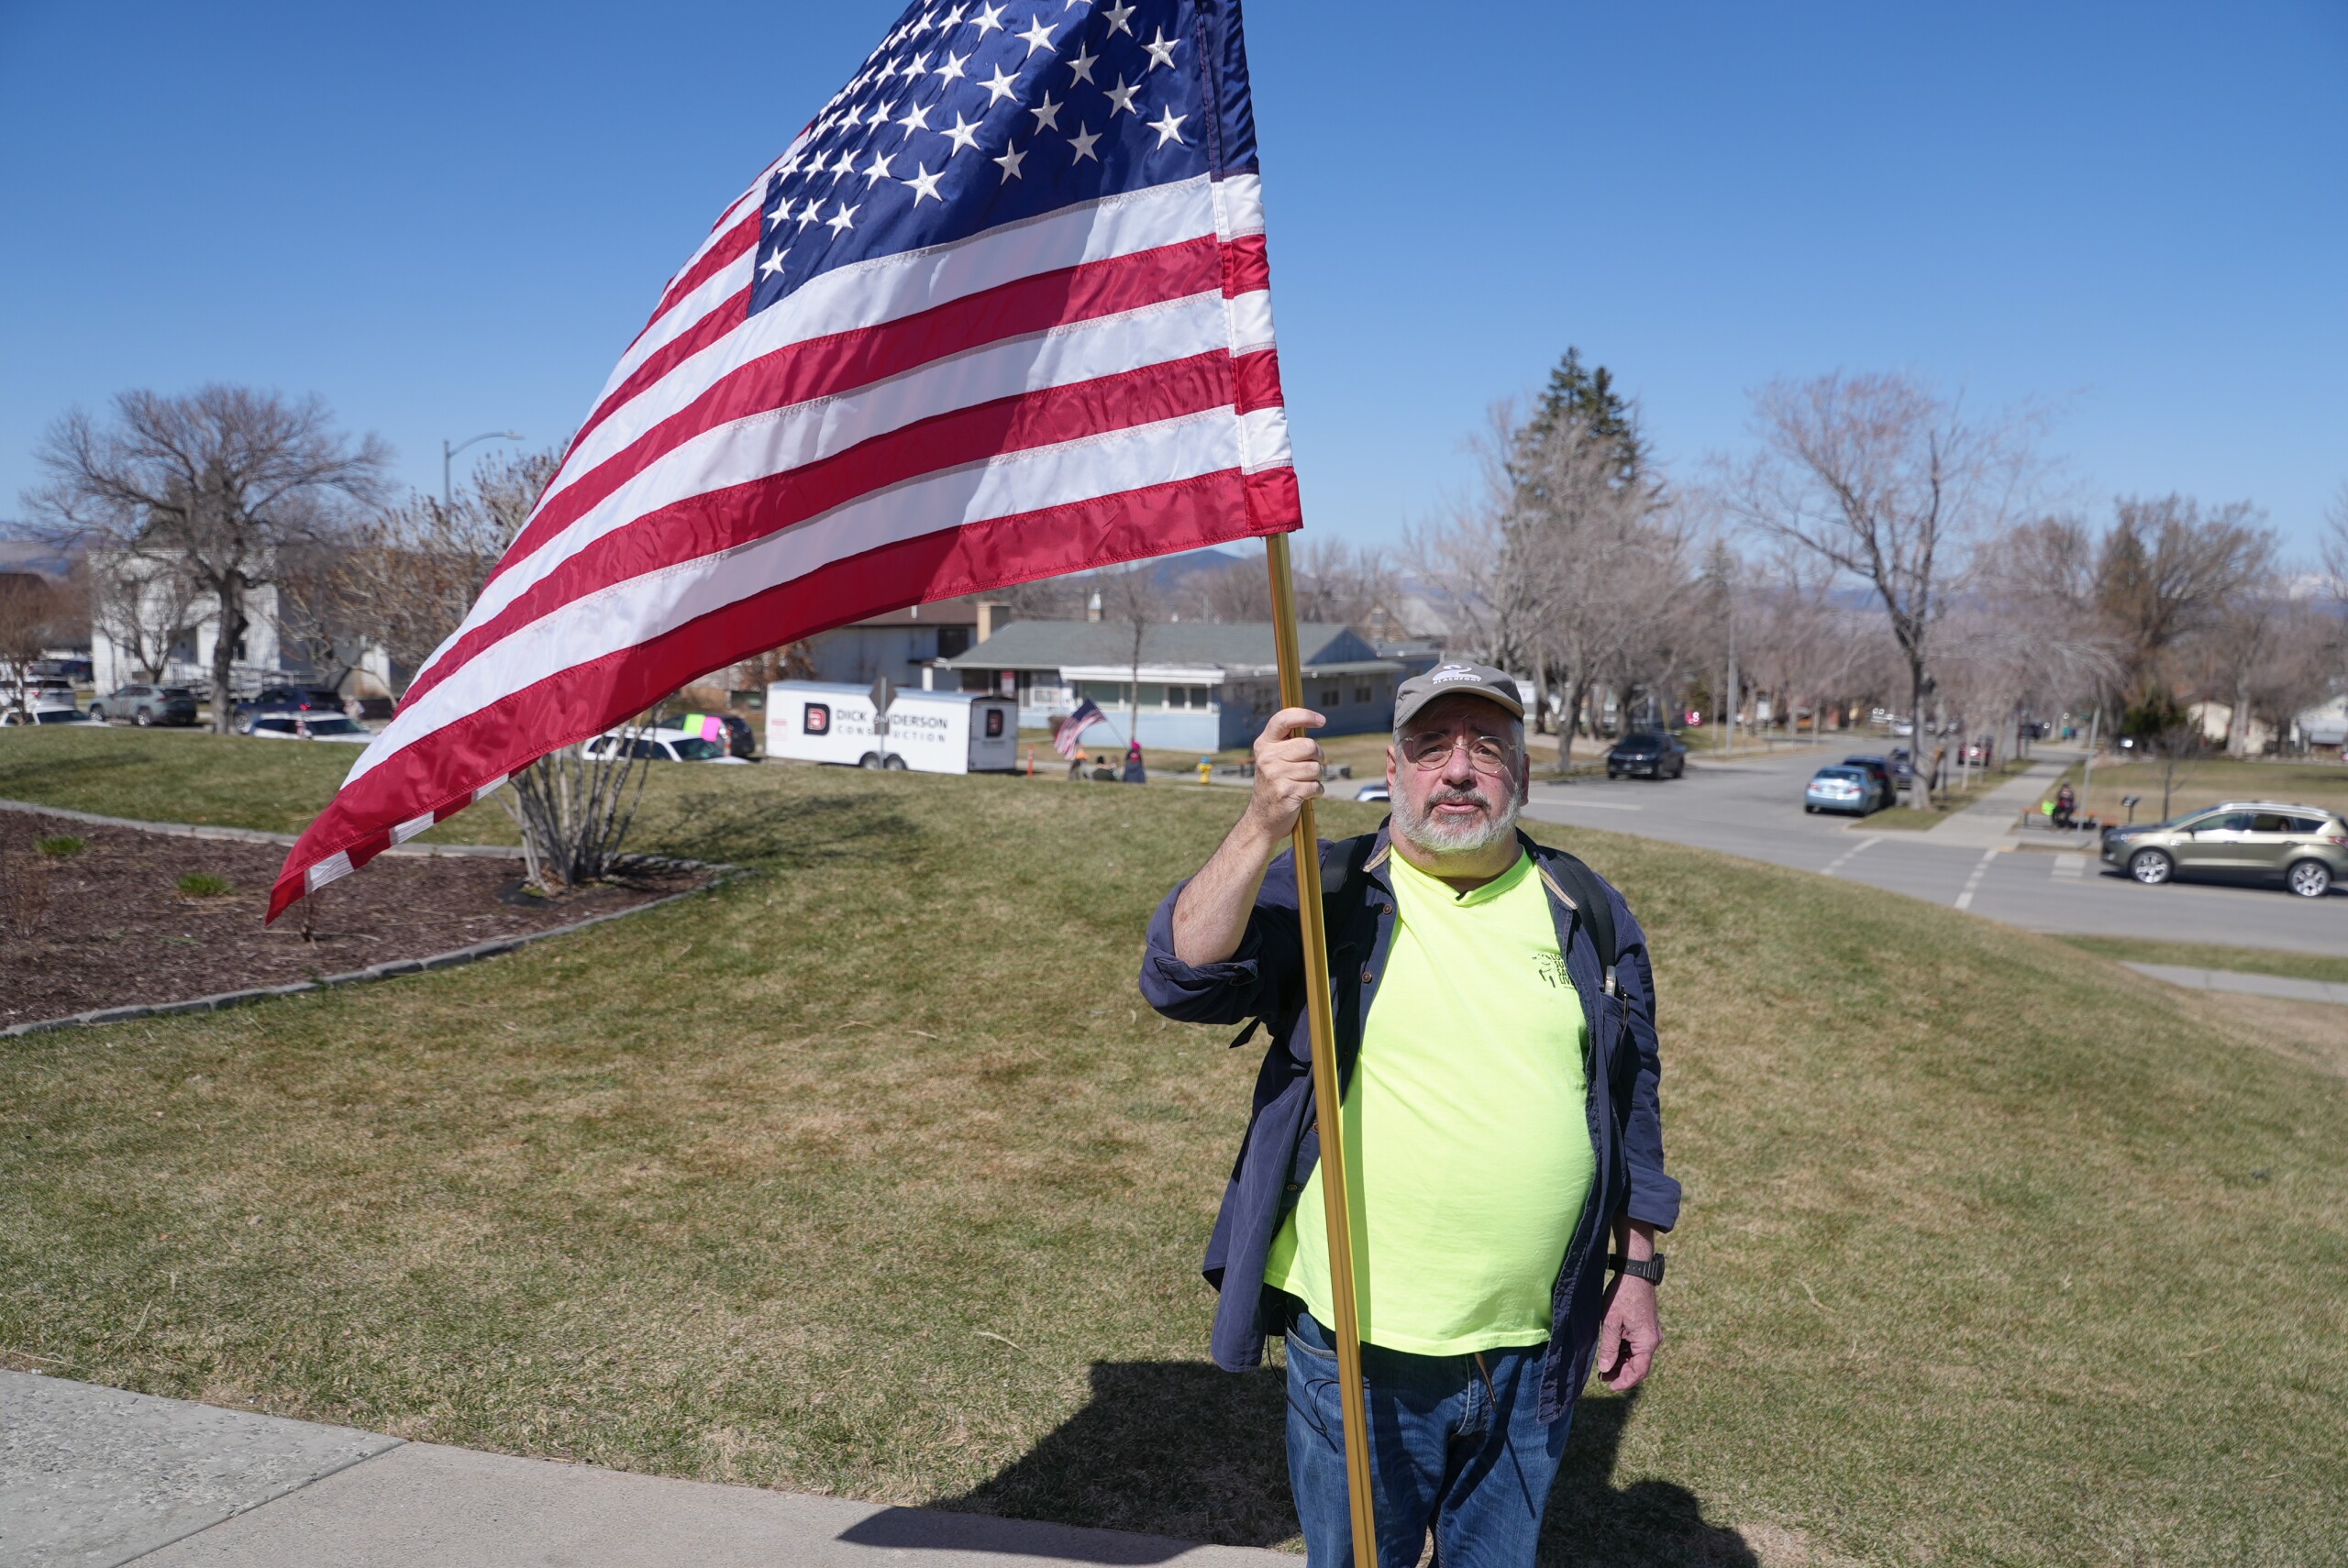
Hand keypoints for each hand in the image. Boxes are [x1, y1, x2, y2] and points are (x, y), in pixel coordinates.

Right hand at [1243, 707, 1325, 846]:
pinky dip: (1316, 792)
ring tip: (1303, 783)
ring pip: (1315, 768)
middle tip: (1310, 766)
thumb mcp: (1272, 759)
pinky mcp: (1287, 793)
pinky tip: (1304, 796)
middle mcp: (1267, 758)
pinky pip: (1316, 787)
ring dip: (1316, 778)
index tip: (1321, 720)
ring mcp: (1276, 776)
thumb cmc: (1274, 785)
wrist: (1262, 819)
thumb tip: (1313, 720)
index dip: (1304, 715)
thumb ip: (1287, 742)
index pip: (1283, 720)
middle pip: (1309, 746)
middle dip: (1317, 757)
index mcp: (1264, 745)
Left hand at [1595, 1274, 1661, 1391]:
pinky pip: (1636, 1345)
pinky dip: (1625, 1351)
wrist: (1634, 1271)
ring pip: (1637, 1356)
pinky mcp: (1646, 1326)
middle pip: (1639, 1365)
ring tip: (1604, 1367)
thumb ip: (1609, 1348)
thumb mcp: (1611, 1323)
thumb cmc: (1622, 1295)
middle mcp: (1653, 1339)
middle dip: (1621, 1373)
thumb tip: (1606, 1369)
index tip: (1610, 1386)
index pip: (1639, 1371)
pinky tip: (1611, 1352)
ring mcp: (1651, 1332)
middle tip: (1602, 1378)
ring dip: (1622, 1362)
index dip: (1624, 1382)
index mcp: (1647, 1341)